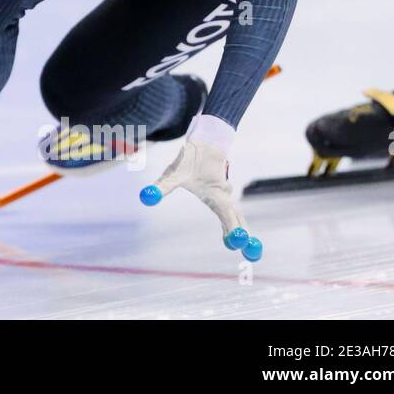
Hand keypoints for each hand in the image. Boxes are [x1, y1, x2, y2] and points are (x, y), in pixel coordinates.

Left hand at [139, 138, 261, 261]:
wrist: (206, 140)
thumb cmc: (190, 157)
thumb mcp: (174, 173)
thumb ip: (162, 187)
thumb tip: (145, 197)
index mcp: (216, 196)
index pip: (228, 218)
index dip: (234, 232)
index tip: (237, 245)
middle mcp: (224, 196)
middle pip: (237, 219)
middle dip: (242, 235)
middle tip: (248, 253)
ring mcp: (225, 193)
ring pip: (234, 213)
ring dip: (237, 227)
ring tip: (235, 242)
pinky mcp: (221, 191)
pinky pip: (229, 208)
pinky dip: (232, 219)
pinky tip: (229, 228)